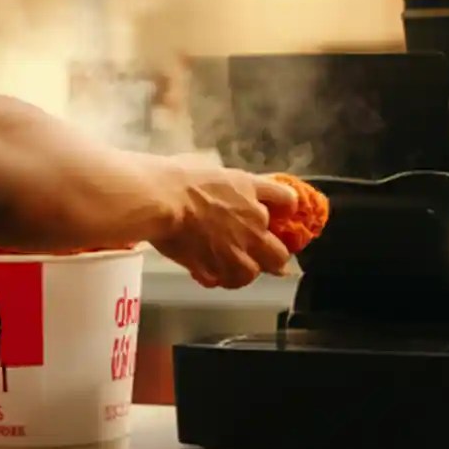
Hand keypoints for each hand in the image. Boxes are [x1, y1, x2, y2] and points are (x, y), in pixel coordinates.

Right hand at [149, 161, 298, 289]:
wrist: (161, 198)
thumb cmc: (178, 176)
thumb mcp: (209, 167)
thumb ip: (226, 182)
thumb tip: (223, 184)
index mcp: (250, 192)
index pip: (287, 200)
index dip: (287, 208)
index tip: (281, 212)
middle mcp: (252, 224)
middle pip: (279, 254)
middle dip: (273, 257)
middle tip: (263, 256)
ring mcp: (235, 250)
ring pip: (252, 274)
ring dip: (242, 271)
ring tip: (230, 268)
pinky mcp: (213, 267)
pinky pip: (221, 281)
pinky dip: (216, 278)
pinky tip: (207, 272)